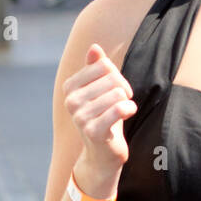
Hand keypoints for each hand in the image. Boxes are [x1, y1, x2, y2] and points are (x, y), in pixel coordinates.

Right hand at [63, 42, 136, 173]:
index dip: (117, 75)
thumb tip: (94, 47)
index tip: (118, 89)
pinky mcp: (93, 131)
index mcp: (70, 86)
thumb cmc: (104, 116)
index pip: (104, 65)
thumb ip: (96, 68)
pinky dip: (129, 110)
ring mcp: (80, 117)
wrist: (103, 153)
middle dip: (123, 90)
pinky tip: (128, 114)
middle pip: (112, 78)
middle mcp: (71, 101)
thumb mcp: (100, 90)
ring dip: (127, 102)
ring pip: (117, 94)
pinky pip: (119, 109)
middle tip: (122, 102)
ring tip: (122, 112)